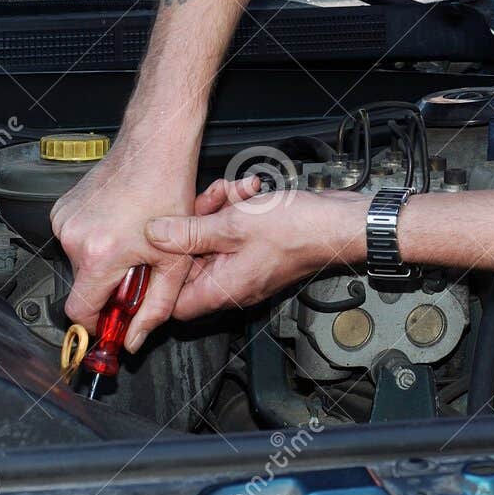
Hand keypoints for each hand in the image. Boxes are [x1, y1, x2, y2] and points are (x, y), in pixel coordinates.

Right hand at [51, 145, 196, 345]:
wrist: (154, 147)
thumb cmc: (168, 193)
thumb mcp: (175, 261)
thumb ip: (156, 308)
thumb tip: (135, 339)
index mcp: (99, 256)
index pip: (79, 313)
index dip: (98, 323)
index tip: (113, 320)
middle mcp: (74, 238)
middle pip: (82, 287)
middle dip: (108, 286)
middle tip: (138, 267)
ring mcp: (64, 220)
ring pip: (79, 263)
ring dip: (103, 262)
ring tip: (131, 239)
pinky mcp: (62, 208)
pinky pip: (75, 240)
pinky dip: (95, 241)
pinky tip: (119, 224)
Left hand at [145, 184, 367, 326]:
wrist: (338, 221)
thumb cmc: (298, 231)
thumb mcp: (232, 225)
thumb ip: (189, 232)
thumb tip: (155, 235)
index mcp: (224, 289)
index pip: (175, 302)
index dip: (163, 276)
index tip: (157, 248)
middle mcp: (234, 283)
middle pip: (192, 261)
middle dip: (194, 225)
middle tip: (203, 203)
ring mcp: (246, 266)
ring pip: (212, 240)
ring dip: (217, 210)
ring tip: (230, 192)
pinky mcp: (257, 248)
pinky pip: (232, 232)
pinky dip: (234, 210)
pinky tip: (246, 192)